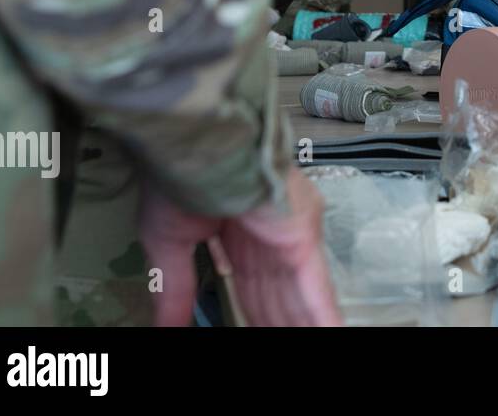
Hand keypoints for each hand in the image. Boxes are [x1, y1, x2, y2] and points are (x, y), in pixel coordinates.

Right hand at [139, 166, 342, 325]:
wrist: (198, 148)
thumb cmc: (179, 177)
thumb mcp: (170, 243)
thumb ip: (175, 289)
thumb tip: (166, 329)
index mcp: (241, 231)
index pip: (252, 285)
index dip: (253, 315)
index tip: (251, 333)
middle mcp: (270, 233)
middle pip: (278, 295)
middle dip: (277, 324)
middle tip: (277, 344)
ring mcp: (290, 235)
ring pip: (298, 298)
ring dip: (299, 325)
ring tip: (312, 347)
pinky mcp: (302, 238)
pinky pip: (316, 289)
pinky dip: (322, 316)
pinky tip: (331, 335)